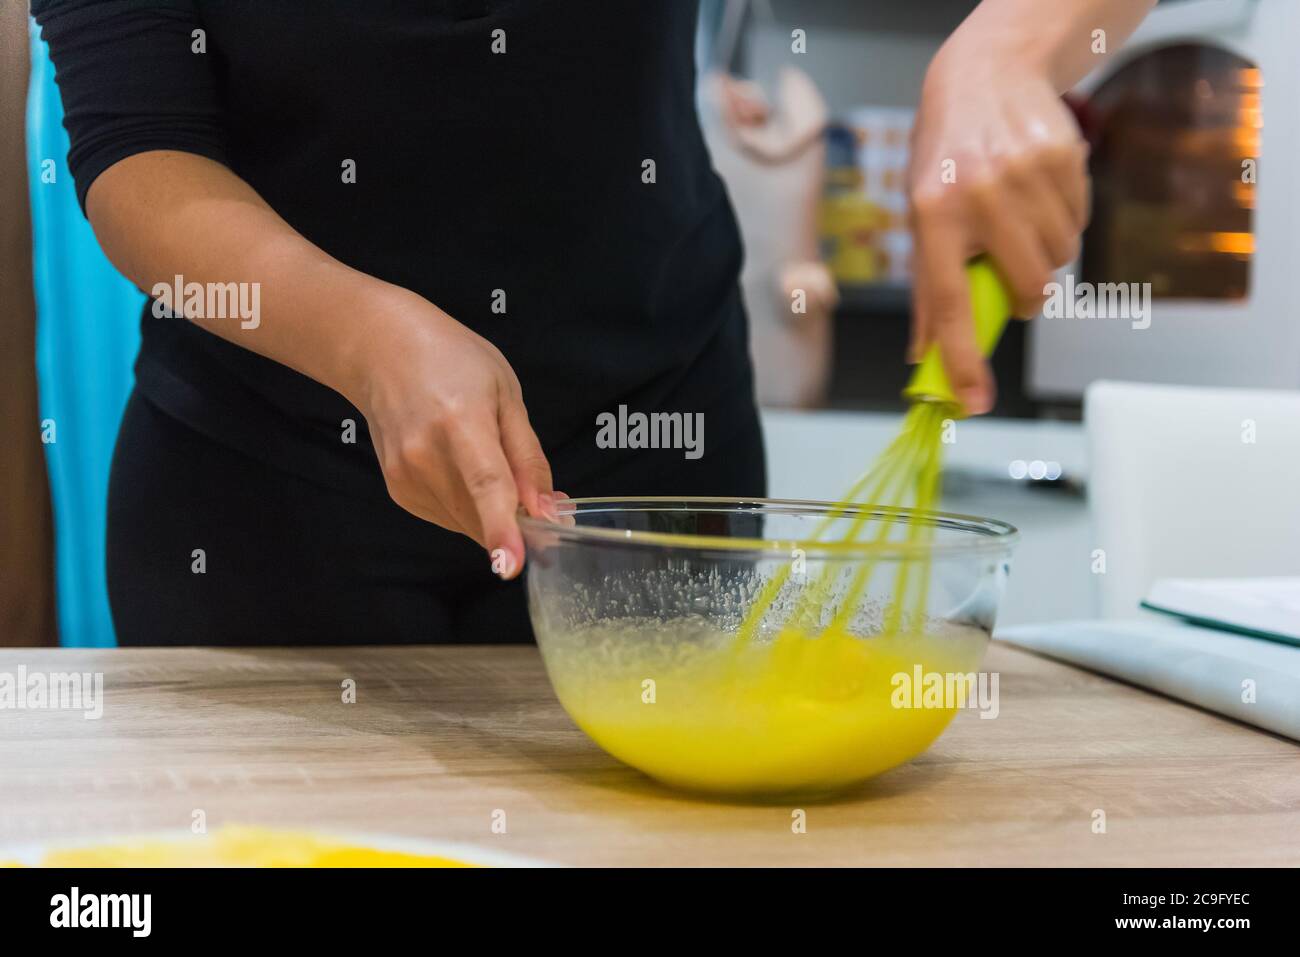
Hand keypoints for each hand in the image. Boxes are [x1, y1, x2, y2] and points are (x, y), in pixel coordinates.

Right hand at [346, 287, 555, 578]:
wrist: (381, 351)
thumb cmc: (451, 360)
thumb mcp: (506, 394)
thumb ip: (528, 458)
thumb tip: (548, 511)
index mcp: (461, 422)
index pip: (487, 487)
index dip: (502, 530)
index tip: (511, 566)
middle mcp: (425, 455)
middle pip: (482, 515)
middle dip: (518, 521)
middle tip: (538, 497)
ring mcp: (405, 476)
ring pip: (468, 523)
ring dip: (492, 513)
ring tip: (488, 462)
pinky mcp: (398, 491)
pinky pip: (449, 517)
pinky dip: (468, 507)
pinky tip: (461, 469)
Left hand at [906, 44, 1088, 413]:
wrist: (986, 75)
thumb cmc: (946, 157)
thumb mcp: (920, 217)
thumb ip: (929, 290)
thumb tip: (925, 358)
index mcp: (933, 215)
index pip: (950, 304)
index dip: (961, 359)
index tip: (973, 401)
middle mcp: (980, 196)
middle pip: (1028, 290)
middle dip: (1023, 293)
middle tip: (1006, 266)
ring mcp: (1026, 175)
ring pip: (1058, 260)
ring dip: (1043, 251)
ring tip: (1016, 213)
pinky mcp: (1065, 159)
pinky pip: (1078, 224)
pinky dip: (1062, 219)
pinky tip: (1036, 190)